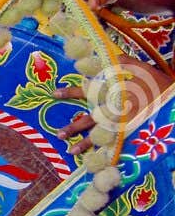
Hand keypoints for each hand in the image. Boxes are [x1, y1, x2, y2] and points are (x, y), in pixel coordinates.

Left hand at [56, 57, 171, 152]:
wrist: (174, 99)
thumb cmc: (157, 82)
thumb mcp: (140, 68)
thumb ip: (121, 62)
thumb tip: (103, 56)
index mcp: (115, 91)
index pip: (87, 90)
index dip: (70, 92)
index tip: (54, 93)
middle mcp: (116, 108)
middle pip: (90, 118)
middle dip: (73, 127)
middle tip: (59, 134)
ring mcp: (124, 122)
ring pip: (100, 134)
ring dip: (85, 144)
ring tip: (71, 152)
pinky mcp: (133, 131)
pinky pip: (115, 143)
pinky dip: (105, 151)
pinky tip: (95, 159)